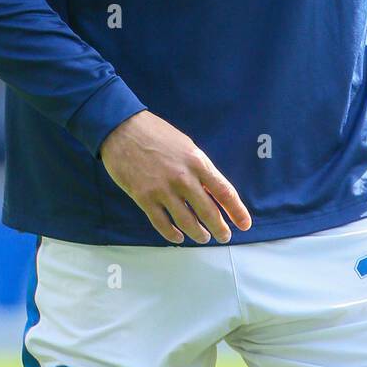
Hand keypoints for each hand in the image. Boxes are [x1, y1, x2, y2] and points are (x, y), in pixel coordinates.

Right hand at [99, 110, 252, 244]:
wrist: (122, 129)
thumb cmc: (156, 134)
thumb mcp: (186, 146)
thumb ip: (199, 169)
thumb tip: (212, 191)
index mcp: (197, 162)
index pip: (224, 192)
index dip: (237, 211)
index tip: (245, 224)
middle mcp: (183, 178)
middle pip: (208, 212)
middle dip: (220, 228)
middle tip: (224, 236)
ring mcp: (163, 190)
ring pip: (187, 222)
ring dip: (199, 234)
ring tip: (204, 238)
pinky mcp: (143, 198)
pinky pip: (162, 224)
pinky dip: (172, 234)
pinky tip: (178, 237)